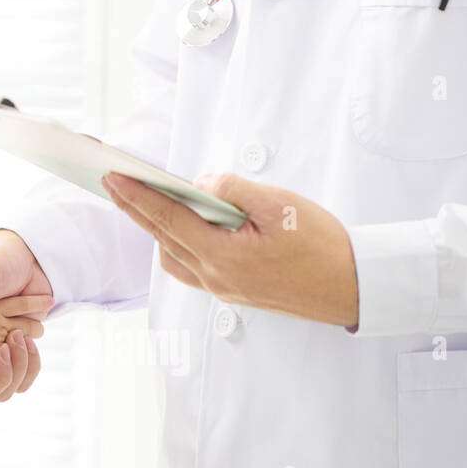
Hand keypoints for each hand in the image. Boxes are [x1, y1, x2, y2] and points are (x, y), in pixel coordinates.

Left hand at [101, 171, 359, 327]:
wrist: (354, 287)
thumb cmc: (323, 246)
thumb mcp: (280, 205)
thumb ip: (234, 190)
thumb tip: (200, 185)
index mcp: (223, 255)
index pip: (168, 219)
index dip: (137, 195)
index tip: (113, 176)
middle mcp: (215, 277)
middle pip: (163, 237)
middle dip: (135, 208)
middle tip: (112, 183)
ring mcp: (223, 288)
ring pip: (174, 255)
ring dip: (155, 228)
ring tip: (142, 201)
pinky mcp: (233, 291)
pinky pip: (191, 267)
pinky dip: (177, 244)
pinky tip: (181, 229)